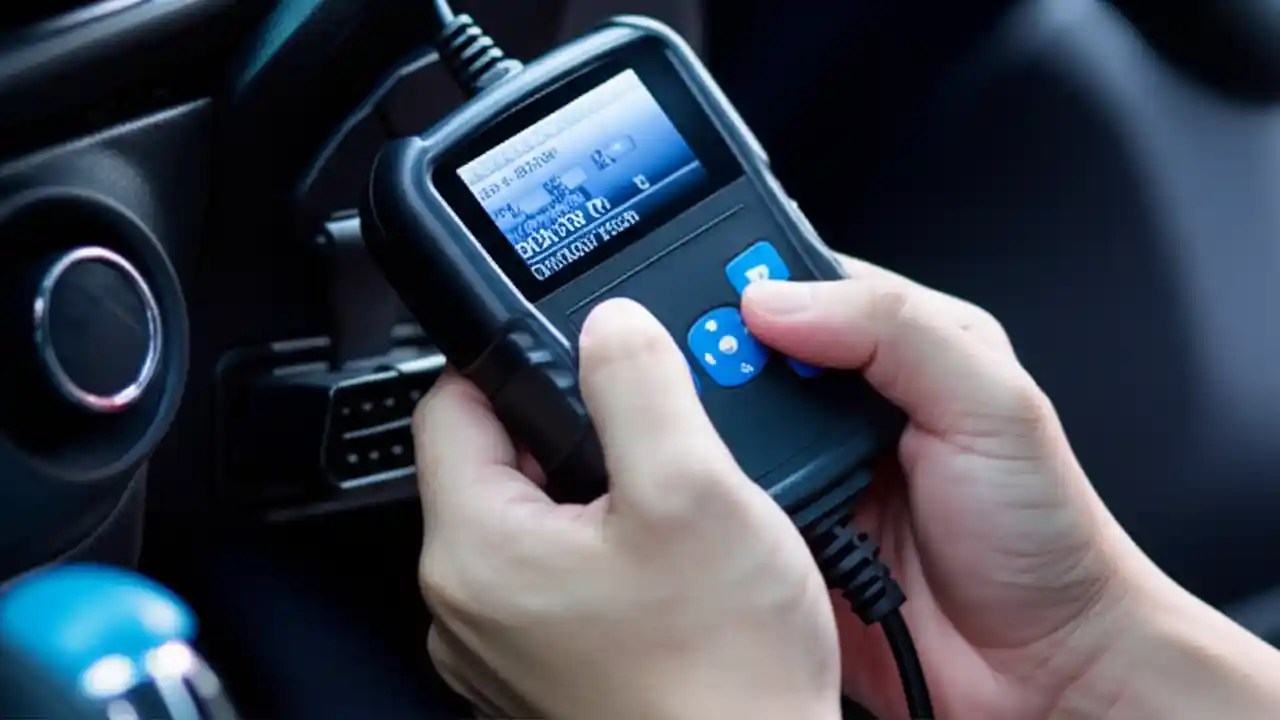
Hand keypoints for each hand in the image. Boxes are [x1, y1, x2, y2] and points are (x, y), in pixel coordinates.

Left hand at [413, 299, 841, 719]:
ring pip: (530, 520)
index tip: (574, 349)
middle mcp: (465, 606)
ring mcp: (500, 647)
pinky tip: (659, 567)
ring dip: (590, 494)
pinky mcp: (540, 672)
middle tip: (648, 436)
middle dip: (569, 429)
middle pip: (493, 461)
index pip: (448, 402)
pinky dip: (597, 555)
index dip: (511, 356)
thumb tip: (609, 325)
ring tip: (664, 504)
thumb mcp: (693, 492)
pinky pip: (552, 580)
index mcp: (475, 549)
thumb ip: (639, 386)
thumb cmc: (722, 678)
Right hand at [742, 254, 1279, 718]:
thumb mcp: (991, 404)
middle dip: (714, 363)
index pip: (801, 283)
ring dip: (709, 437)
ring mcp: (810, 471)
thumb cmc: (1042, 535)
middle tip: (707, 383)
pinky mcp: (783, 535)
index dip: (751, 283)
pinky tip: (719, 505)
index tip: (715, 304)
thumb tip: (778, 299)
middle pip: (744, 355)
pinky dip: (714, 505)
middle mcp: (844, 404)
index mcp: (898, 346)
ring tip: (719, 446)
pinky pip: (723, 508)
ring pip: (722, 431)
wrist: (1040, 669)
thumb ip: (896, 330)